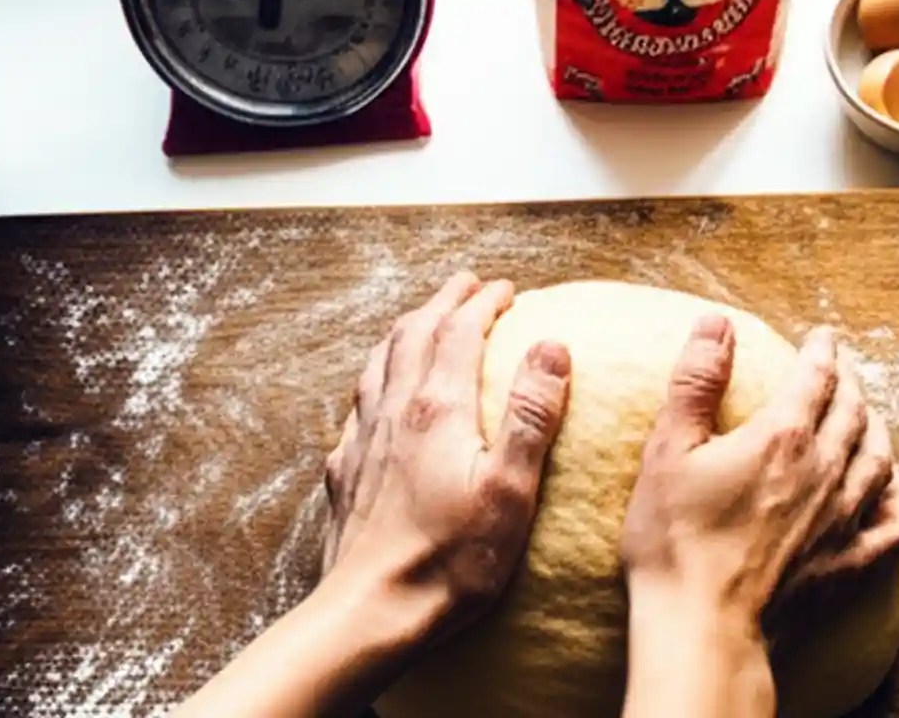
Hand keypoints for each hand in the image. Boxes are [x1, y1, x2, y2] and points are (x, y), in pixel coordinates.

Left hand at [323, 271, 571, 637]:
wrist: (373, 612)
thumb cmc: (451, 560)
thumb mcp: (511, 489)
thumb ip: (532, 415)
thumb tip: (551, 346)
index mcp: (438, 410)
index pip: (459, 332)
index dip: (483, 302)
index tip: (506, 289)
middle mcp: (395, 413)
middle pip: (414, 334)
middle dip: (443, 302)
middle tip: (466, 285)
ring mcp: (364, 441)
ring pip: (379, 362)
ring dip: (405, 330)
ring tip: (422, 319)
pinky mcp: (347, 472)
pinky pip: (358, 405)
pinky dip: (376, 378)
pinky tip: (379, 394)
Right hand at [620, 318, 874, 717]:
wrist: (702, 625)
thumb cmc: (674, 540)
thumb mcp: (668, 450)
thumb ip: (695, 382)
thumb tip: (716, 324)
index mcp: (781, 437)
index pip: (815, 376)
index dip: (821, 350)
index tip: (823, 336)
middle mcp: (825, 470)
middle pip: (854, 411)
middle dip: (850, 381)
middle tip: (843, 368)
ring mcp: (844, 518)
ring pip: (880, 458)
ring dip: (877, 428)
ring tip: (870, 416)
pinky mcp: (850, 563)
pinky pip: (896, 523)